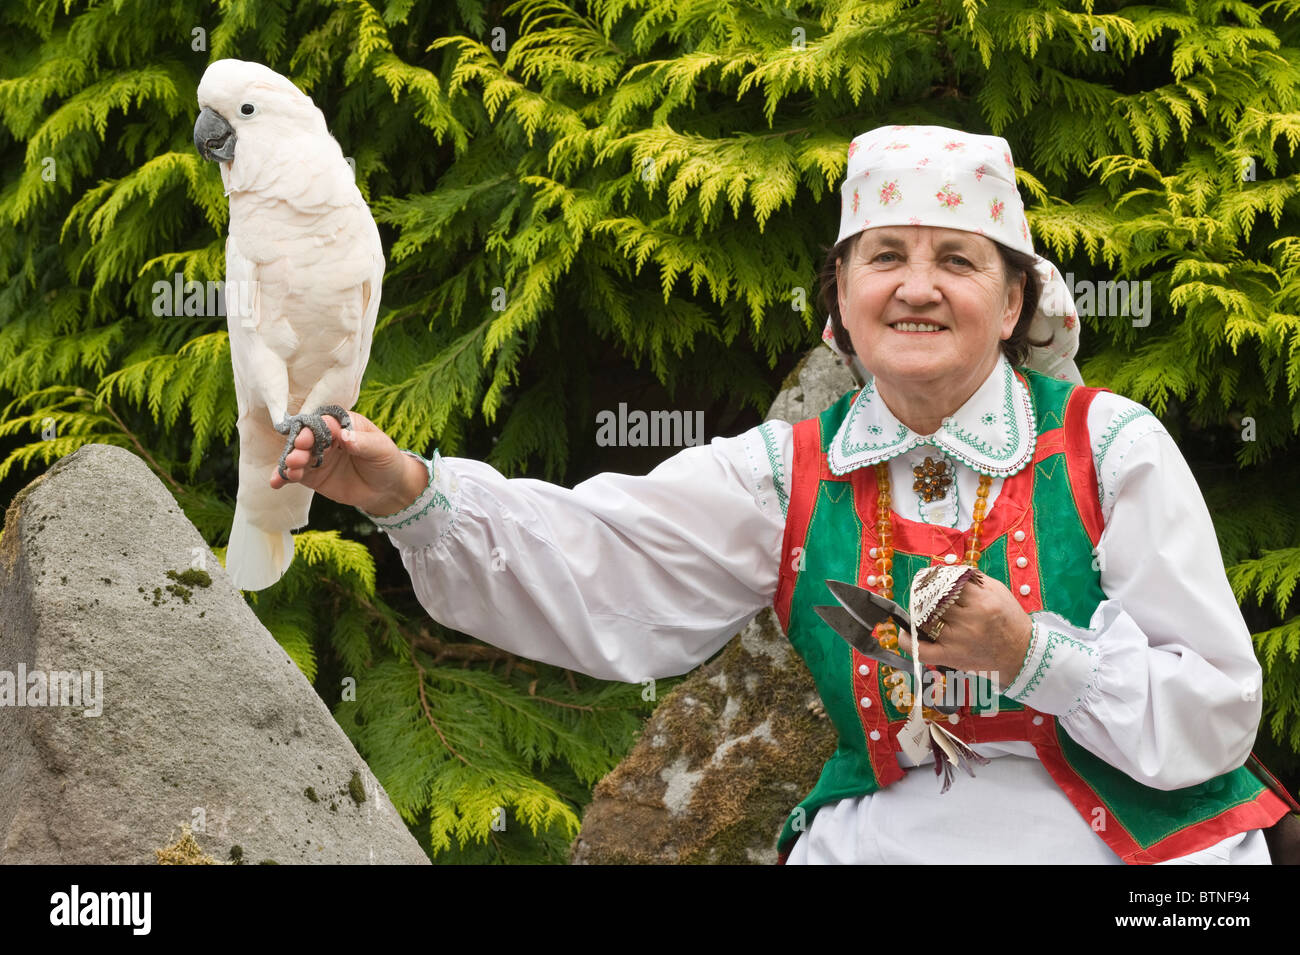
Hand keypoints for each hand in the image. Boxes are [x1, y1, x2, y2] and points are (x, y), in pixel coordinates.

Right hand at [269, 410, 427, 515]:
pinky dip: (284, 477)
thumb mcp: (381, 449)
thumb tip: (346, 436)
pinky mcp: (313, 475)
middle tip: (296, 454)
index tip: (307, 438)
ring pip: (299, 456)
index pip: (325, 422)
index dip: (315, 429)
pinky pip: (296, 474)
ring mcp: (318, 457)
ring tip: (290, 469)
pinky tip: (276, 482)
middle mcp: (326, 438)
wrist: (387, 489)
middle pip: (308, 438)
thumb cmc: (386, 461)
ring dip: (291, 461)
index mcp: (343, 423)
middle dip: (300, 445)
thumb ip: (364, 442)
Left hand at [897, 571, 1033, 686]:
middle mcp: (969, 620)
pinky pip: (920, 649)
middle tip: (923, 593)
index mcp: (982, 600)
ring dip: (918, 613)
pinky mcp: (950, 658)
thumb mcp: (997, 591)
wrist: (1021, 654)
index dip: (936, 579)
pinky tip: (907, 632)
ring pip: (924, 620)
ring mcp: (958, 640)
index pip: (947, 582)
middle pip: (934, 600)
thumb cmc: (1008, 619)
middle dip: (925, 594)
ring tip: (920, 609)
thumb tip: (944, 570)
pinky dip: (908, 640)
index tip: (931, 579)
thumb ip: (971, 578)